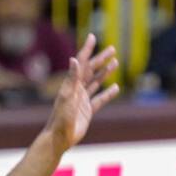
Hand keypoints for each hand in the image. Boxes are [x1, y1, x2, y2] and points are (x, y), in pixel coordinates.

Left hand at [46, 34, 120, 150]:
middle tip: (112, 49)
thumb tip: (75, 59)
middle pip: (91, 70)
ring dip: (105, 72)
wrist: (59, 139)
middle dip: (101, 59)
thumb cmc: (61, 119)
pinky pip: (99, 99)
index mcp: (71, 84)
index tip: (92, 37)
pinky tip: (116, 88)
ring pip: (96, 82)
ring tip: (115, 63)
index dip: (87, 49)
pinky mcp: (87, 111)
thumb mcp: (67, 97)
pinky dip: (108, 93)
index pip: (81, 63)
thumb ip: (72, 78)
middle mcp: (76, 90)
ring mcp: (82, 100)